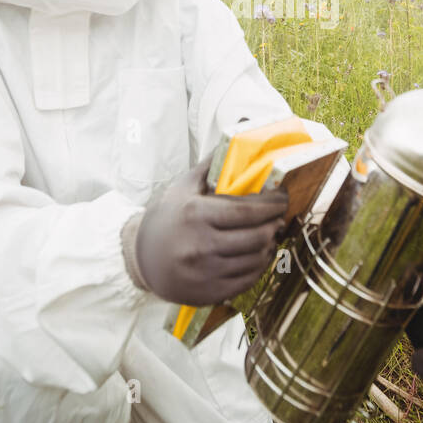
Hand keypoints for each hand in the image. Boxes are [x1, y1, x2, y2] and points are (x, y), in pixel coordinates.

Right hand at [133, 154, 287, 305]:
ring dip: (269, 245)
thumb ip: (213, 164)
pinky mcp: (208, 293)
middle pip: (257, 236)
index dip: (272, 205)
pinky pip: (247, 281)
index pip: (248, 210)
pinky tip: (258, 255)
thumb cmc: (167, 217)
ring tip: (269, 235)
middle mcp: (199, 246)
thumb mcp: (184, 187)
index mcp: (195, 215)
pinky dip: (259, 266)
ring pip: (256, 260)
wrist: (140, 257)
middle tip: (278, 217)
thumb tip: (241, 129)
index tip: (282, 199)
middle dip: (274, 225)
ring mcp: (204, 273)